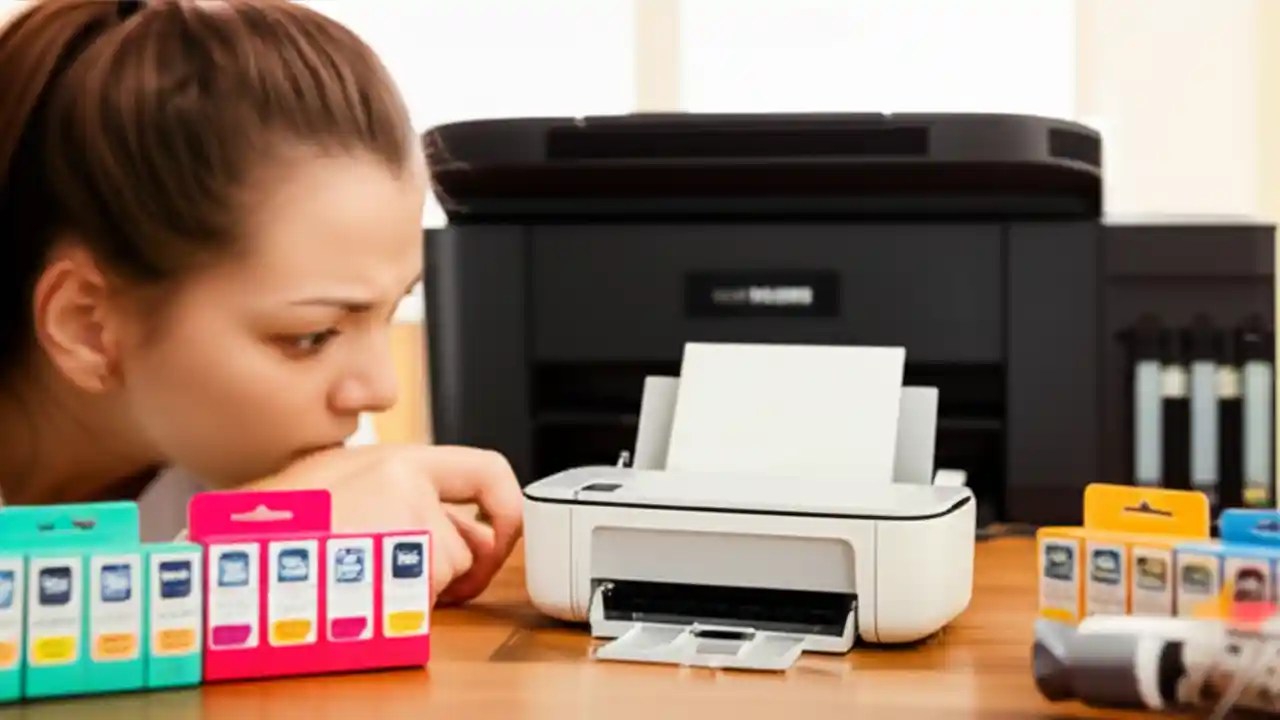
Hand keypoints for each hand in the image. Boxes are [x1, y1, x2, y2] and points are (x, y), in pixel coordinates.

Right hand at [244, 444, 523, 606]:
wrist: (221, 554)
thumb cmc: (257, 532)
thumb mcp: (323, 493)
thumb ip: (383, 501)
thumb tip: (438, 533)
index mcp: (387, 459)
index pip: (482, 469)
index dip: (507, 508)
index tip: (500, 535)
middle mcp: (403, 476)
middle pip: (469, 537)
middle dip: (462, 571)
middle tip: (448, 589)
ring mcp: (405, 514)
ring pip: (451, 570)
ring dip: (420, 591)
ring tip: (359, 582)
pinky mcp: (402, 552)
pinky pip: (429, 597)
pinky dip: (405, 610)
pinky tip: (360, 596)